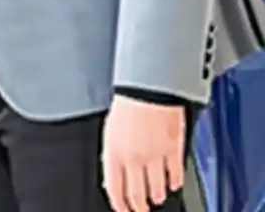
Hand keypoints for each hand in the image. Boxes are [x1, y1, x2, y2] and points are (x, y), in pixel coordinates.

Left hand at [101, 96, 185, 210]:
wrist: (148, 87)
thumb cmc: (126, 104)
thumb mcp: (110, 131)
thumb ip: (113, 154)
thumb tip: (115, 173)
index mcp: (114, 153)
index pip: (115, 189)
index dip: (119, 204)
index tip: (122, 209)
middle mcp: (134, 158)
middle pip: (137, 194)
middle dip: (139, 207)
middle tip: (141, 210)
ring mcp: (155, 156)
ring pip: (157, 188)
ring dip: (157, 196)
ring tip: (157, 198)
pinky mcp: (174, 150)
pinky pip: (175, 173)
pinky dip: (174, 182)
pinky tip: (173, 184)